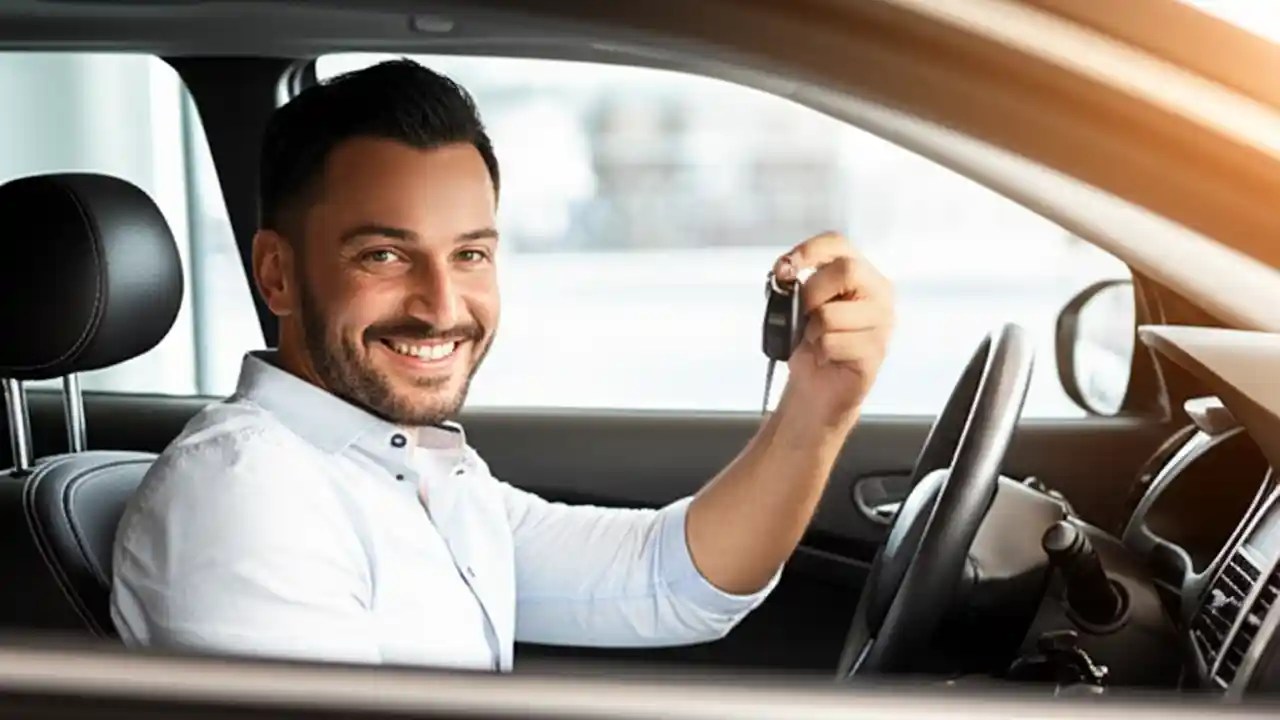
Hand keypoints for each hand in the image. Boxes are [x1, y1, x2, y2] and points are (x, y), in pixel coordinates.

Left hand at [772, 232, 894, 425]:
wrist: (819, 386)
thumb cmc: (812, 342)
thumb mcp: (801, 305)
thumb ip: (798, 284)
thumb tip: (785, 274)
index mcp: (862, 274)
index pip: (838, 243)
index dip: (809, 250)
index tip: (784, 267)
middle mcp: (879, 294)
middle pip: (847, 271)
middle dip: (812, 293)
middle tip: (804, 313)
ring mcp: (882, 324)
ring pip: (831, 314)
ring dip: (812, 331)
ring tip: (819, 340)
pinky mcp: (875, 353)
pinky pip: (832, 343)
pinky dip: (820, 352)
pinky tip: (828, 356)